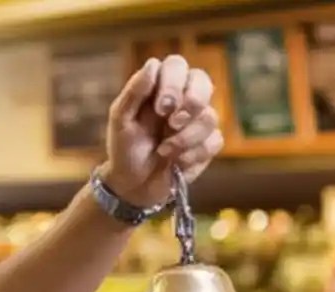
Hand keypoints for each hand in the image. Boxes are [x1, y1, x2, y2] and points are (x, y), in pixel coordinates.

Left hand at [101, 55, 223, 207]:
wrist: (132, 184)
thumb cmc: (124, 148)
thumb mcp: (120, 120)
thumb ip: (134, 92)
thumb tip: (153, 64)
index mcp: (160, 87)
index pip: (177, 65)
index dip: (173, 83)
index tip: (161, 108)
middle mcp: (183, 98)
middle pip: (203, 81)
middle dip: (191, 103)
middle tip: (172, 124)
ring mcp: (198, 121)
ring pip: (209, 116)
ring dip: (185, 138)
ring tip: (164, 151)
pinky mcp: (208, 143)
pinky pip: (214, 141)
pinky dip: (192, 155)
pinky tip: (176, 163)